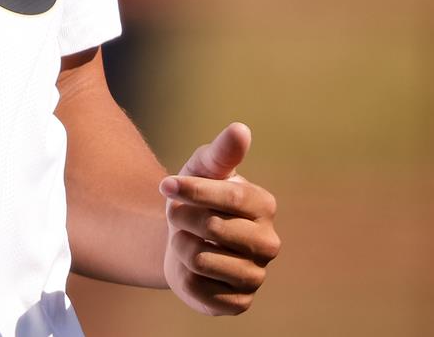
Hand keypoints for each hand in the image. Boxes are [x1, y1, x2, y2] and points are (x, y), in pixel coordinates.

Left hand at [160, 122, 280, 315]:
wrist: (183, 238)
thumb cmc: (197, 196)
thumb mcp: (202, 168)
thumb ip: (221, 152)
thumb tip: (241, 130)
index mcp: (264, 205)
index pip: (229, 197)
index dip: (194, 190)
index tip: (165, 184)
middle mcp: (268, 243)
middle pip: (213, 228)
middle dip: (183, 218)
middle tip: (178, 215)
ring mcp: (256, 276)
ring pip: (200, 260)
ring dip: (180, 246)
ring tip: (186, 239)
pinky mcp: (238, 303)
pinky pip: (197, 289)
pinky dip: (183, 274)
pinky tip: (192, 266)